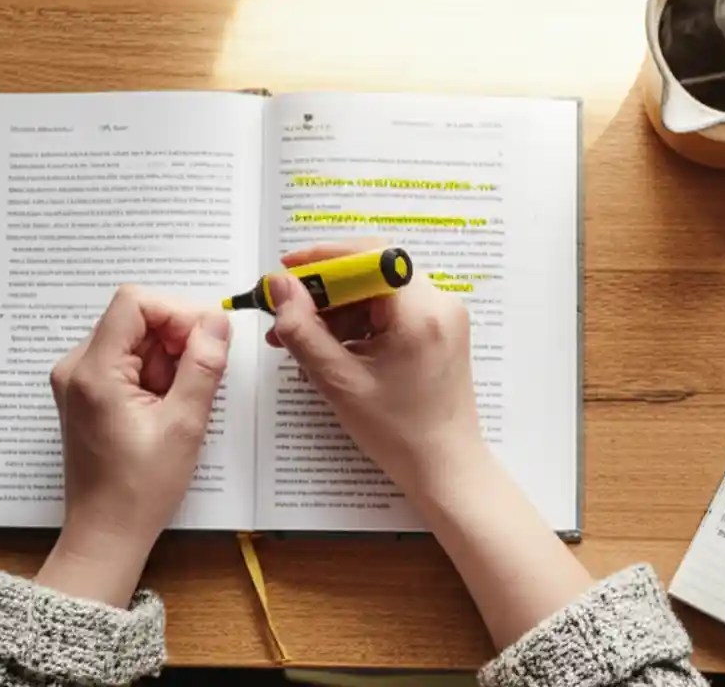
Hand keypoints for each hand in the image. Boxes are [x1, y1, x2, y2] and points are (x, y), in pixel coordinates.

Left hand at [35, 285, 230, 606]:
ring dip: (167, 359)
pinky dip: (154, 374)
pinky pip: (126, 361)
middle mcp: (76, 367)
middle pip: (134, 319)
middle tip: (198, 379)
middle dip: (175, 339)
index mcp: (94, 371)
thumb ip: (203, 366)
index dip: (177, 312)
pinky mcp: (86, 394)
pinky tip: (166, 407)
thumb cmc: (141, 489)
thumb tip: (218, 322)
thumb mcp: (185, 425)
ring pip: (134, 340)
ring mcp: (78, 380)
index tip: (204, 342)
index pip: (134, 302)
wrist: (106, 534)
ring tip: (180, 402)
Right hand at [265, 241, 487, 495]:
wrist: (446, 468)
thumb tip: (279, 286)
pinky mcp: (439, 332)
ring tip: (300, 340)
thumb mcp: (340, 381)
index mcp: (421, 311)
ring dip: (337, 310)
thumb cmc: (399, 433)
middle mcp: (440, 304)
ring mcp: (443, 318)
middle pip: (372, 272)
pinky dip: (359, 324)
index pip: (369, 256)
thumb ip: (304, 330)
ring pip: (378, 292)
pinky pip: (391, 312)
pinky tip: (330, 350)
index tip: (286, 271)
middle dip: (324, 290)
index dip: (322, 257)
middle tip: (285, 312)